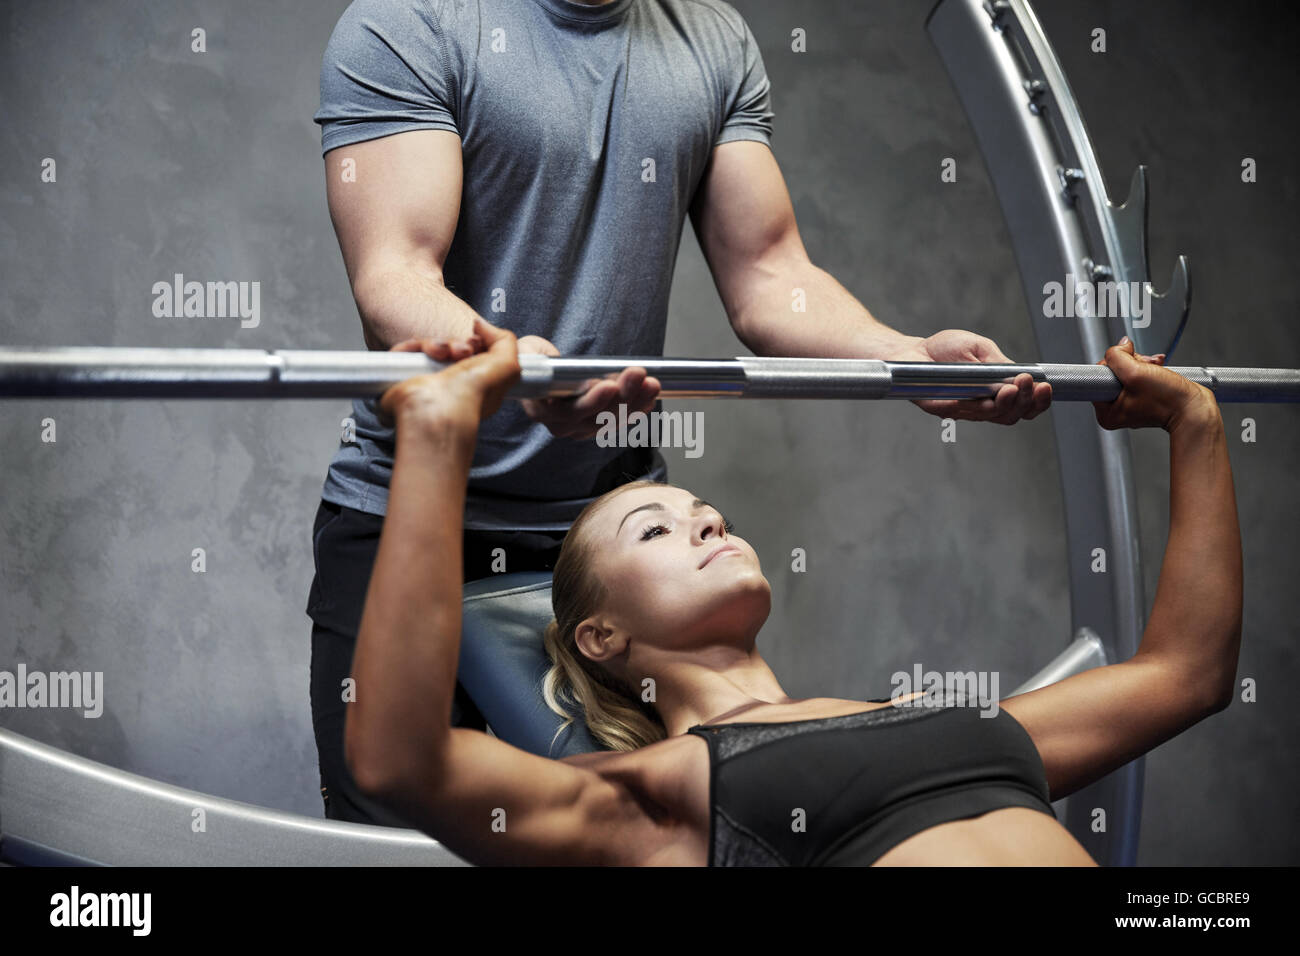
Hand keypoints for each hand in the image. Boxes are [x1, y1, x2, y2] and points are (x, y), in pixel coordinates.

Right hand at [377, 316, 520, 430]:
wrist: (441, 408)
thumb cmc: (474, 394)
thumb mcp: (508, 366)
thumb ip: (505, 340)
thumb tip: (480, 325)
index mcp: (475, 385)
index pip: (472, 356)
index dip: (474, 343)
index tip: (475, 344)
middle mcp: (450, 385)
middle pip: (450, 349)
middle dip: (456, 344)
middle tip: (462, 351)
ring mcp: (426, 382)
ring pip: (428, 348)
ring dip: (438, 344)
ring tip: (442, 353)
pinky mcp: (402, 378)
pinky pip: (405, 352)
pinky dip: (413, 347)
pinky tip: (424, 352)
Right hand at [515, 334, 660, 439]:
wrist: (535, 369)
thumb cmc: (532, 359)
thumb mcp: (528, 352)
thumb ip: (538, 357)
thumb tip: (550, 358)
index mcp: (541, 410)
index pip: (571, 411)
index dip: (593, 400)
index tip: (610, 386)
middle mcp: (560, 425)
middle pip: (597, 416)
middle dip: (623, 395)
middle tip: (639, 375)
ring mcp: (579, 428)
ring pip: (612, 420)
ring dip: (635, 401)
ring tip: (651, 383)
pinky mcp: (594, 426)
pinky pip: (618, 421)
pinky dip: (636, 408)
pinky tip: (649, 397)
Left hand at [897, 329, 1051, 424]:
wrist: (913, 350)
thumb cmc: (946, 350)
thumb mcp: (980, 349)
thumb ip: (999, 364)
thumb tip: (1021, 375)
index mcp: (996, 392)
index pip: (1023, 405)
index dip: (1038, 401)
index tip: (1046, 387)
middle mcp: (982, 406)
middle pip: (1011, 415)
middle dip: (1025, 401)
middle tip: (1029, 384)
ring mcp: (962, 410)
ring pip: (991, 416)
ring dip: (1005, 403)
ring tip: (1013, 388)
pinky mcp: (941, 408)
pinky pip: (961, 411)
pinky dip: (976, 405)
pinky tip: (988, 396)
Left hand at [1091, 336, 1213, 431]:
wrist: (1194, 409)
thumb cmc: (1168, 400)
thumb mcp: (1136, 373)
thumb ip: (1118, 356)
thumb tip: (1119, 346)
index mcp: (1106, 412)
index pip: (1098, 375)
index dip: (1114, 364)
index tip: (1129, 365)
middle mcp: (1115, 408)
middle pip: (1114, 371)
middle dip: (1132, 362)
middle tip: (1146, 367)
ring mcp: (1129, 402)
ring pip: (1127, 369)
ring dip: (1142, 363)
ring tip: (1155, 367)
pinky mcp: (1142, 395)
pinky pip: (1139, 373)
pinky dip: (1149, 367)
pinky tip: (1158, 367)